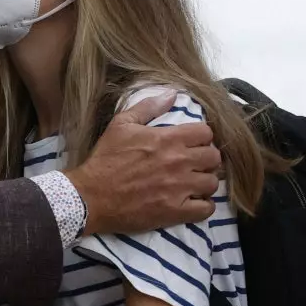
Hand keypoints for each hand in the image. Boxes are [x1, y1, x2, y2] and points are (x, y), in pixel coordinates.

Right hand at [66, 93, 222, 234]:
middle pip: (214, 157)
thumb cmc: (106, 159)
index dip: (202, 137)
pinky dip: (204, 206)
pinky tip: (194, 202)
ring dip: (206, 182)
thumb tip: (171, 94)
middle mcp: (178, 162)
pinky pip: (206, 209)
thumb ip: (148, 107)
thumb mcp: (121, 125)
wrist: (91, 196)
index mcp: (168, 139)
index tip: (193, 143)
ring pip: (213, 183)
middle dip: (207, 159)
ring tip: (194, 183)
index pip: (206, 133)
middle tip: (195, 163)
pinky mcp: (175, 212)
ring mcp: (179, 189)